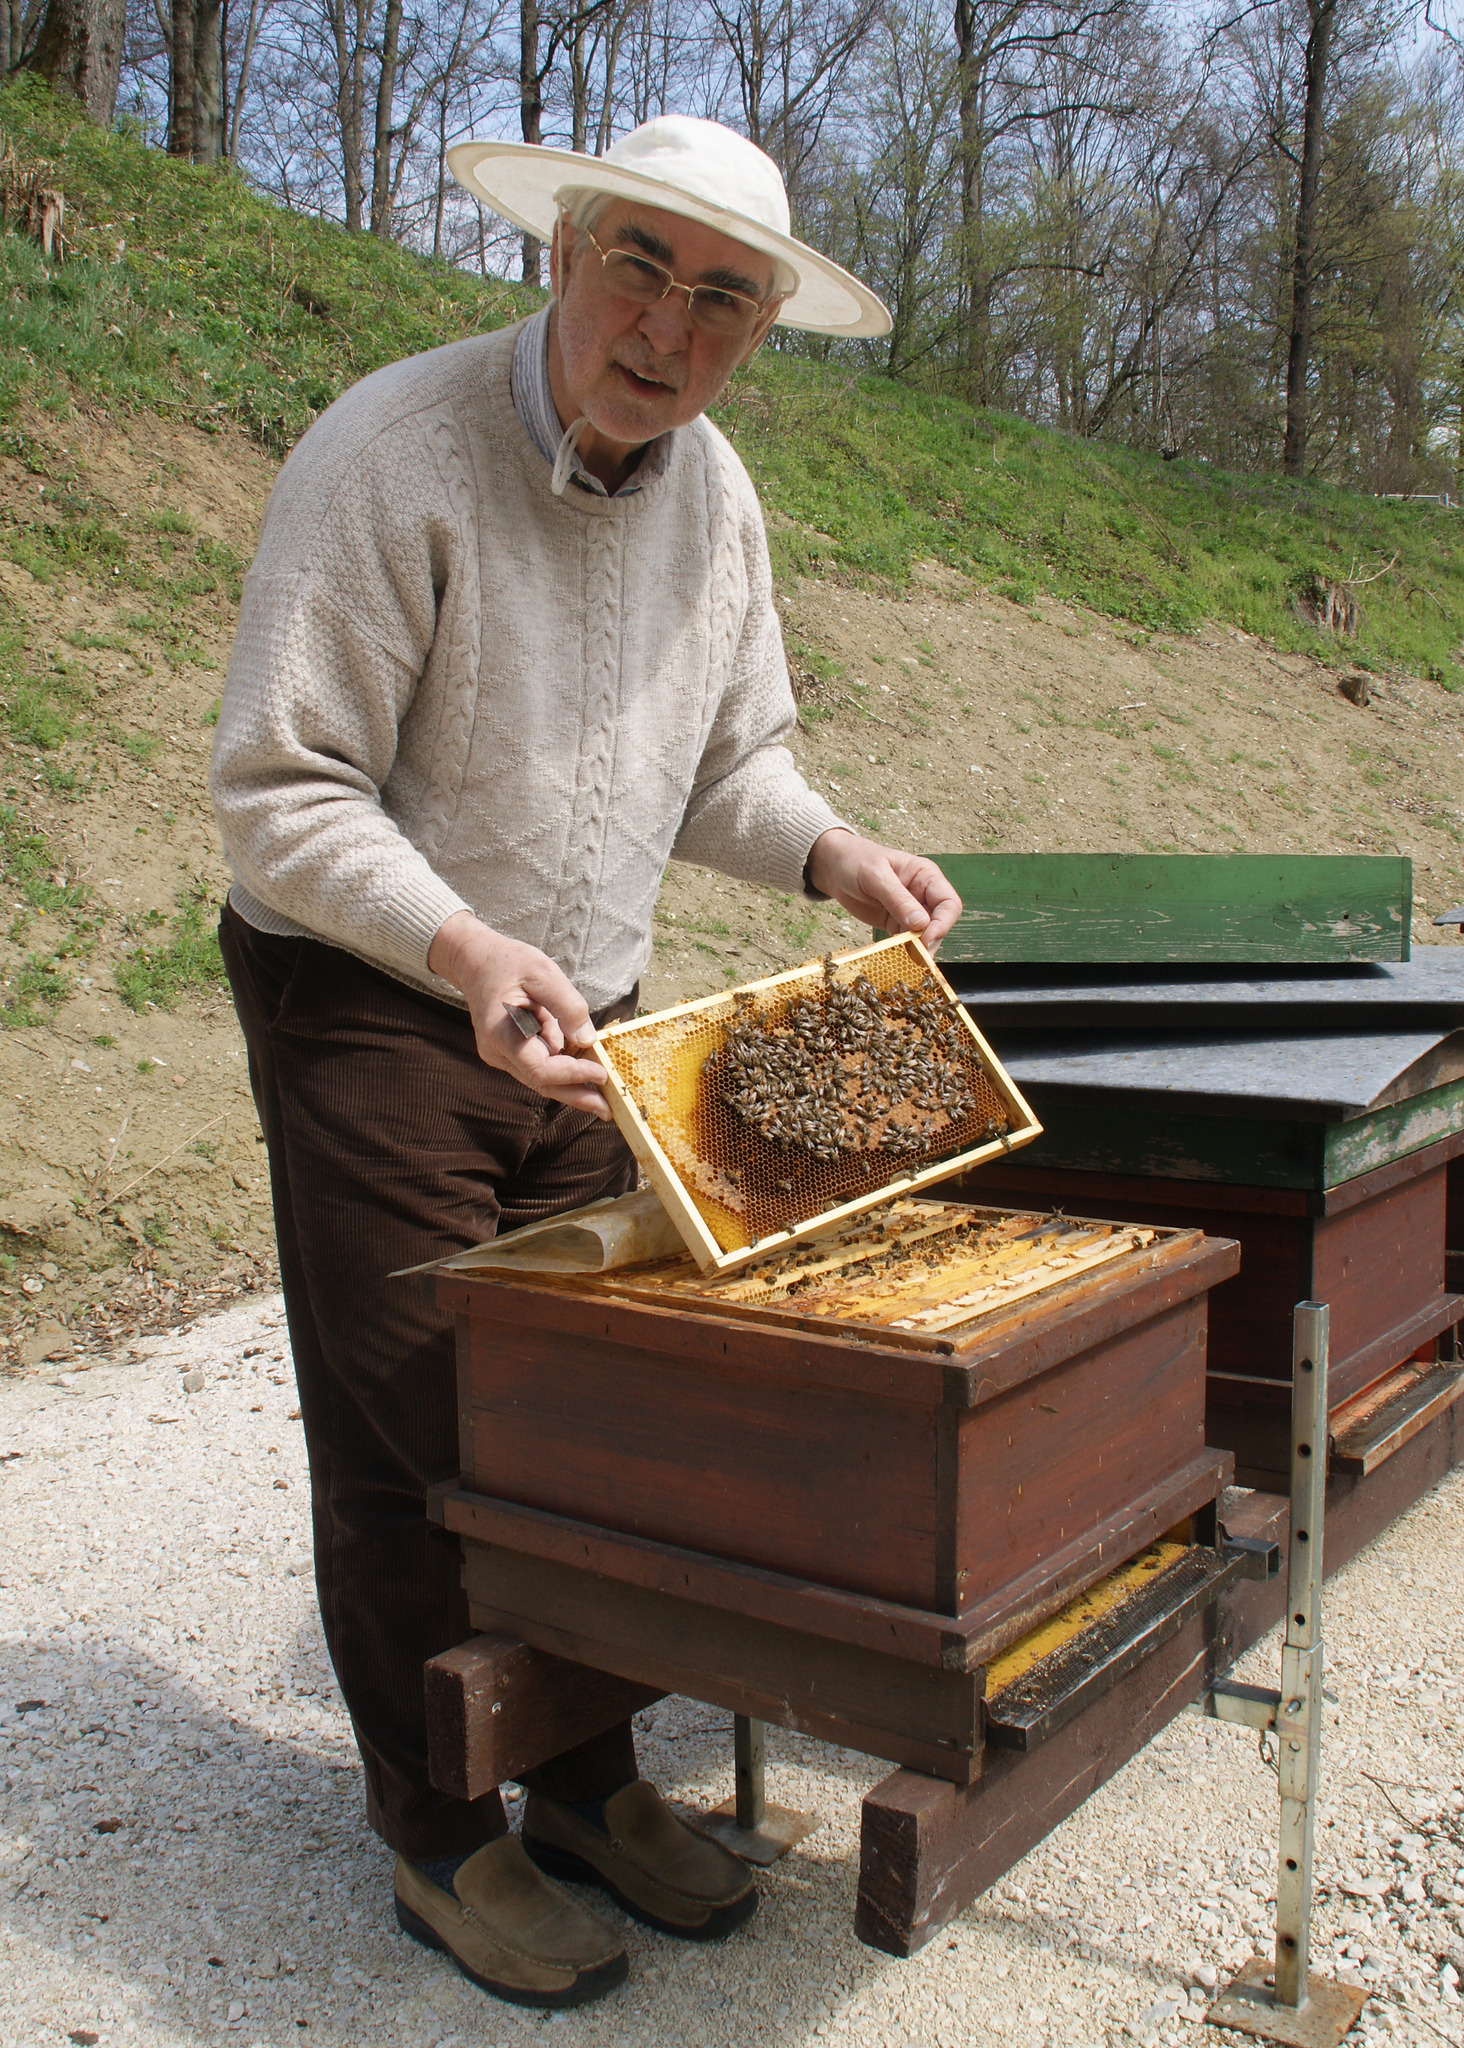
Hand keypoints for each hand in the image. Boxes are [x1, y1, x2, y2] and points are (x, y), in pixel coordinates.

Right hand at [427, 910, 610, 1118]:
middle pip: (540, 1082)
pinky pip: (540, 1067)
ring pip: (541, 1078)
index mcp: (501, 1033)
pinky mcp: (510, 1054)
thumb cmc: (508, 963)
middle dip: (575, 1095)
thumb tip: (588, 1039)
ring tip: (603, 1097)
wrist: (475, 961)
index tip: (600, 1073)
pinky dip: (563, 1070)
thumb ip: (567, 1005)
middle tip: (607, 1109)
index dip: (571, 1074)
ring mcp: (501, 1055)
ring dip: (571, 1086)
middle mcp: (497, 1052)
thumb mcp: (542, 973)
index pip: (539, 1068)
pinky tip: (586, 1071)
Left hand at [806, 829, 961, 948]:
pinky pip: (905, 942)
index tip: (926, 939)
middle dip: (930, 942)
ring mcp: (910, 911)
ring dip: (916, 950)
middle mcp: (923, 895)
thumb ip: (898, 898)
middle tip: (915, 958)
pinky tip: (894, 959)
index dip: (943, 923)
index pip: (948, 903)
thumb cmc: (856, 860)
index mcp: (926, 876)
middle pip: (939, 924)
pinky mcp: (895, 924)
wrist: (833, 866)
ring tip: (904, 962)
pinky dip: (902, 952)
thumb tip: (921, 923)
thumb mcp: (875, 876)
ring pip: (924, 937)